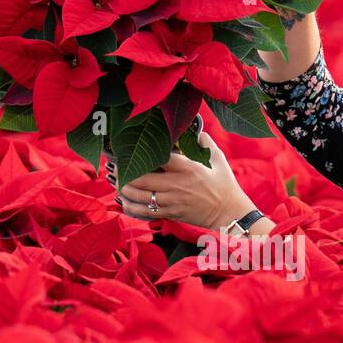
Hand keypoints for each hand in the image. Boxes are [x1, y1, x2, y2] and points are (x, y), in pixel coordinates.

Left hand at [117, 132, 253, 230]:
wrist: (229, 212)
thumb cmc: (224, 184)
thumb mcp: (218, 159)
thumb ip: (205, 142)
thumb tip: (196, 129)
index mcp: (187, 168)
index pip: (160, 158)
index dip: (142, 154)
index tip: (130, 149)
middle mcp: (176, 185)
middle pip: (142, 179)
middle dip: (125, 174)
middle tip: (114, 167)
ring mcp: (172, 201)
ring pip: (140, 197)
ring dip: (125, 190)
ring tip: (116, 182)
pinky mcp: (171, 213)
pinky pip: (145, 212)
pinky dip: (132, 207)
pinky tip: (125, 201)